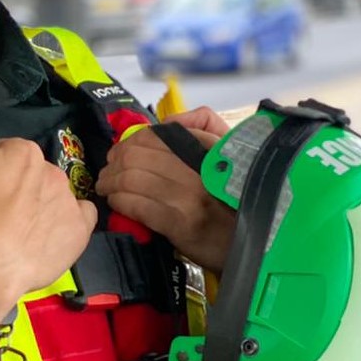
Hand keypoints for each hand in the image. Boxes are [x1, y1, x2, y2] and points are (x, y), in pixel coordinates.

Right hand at [0, 108, 96, 303]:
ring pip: (52, 196)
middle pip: (30, 175)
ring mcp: (69, 203)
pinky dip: (66, 222)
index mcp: (24, 153)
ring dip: (37, 206)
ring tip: (15, 231)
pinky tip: (47, 235)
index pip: (5, 153)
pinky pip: (80, 218)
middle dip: (14, 188)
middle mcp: (53, 172)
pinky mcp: (79, 232)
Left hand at [95, 107, 234, 271]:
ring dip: (112, 183)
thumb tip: (170, 121)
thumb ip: (203, 126)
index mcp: (205, 149)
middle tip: (108, 172)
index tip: (121, 152)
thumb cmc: (235, 196)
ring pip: (131, 180)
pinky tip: (117, 203)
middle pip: (136, 157)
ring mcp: (186, 197)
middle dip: (114, 164)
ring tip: (107, 188)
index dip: (130, 142)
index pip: (154, 136)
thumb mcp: (229, 152)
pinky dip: (120, 201)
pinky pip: (137, 205)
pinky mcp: (178, 224)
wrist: (253, 240)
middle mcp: (195, 170)